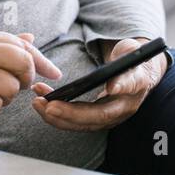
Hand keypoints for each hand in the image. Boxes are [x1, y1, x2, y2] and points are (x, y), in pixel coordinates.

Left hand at [31, 37, 166, 132]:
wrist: (136, 76)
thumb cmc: (131, 61)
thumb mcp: (131, 51)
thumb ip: (127, 54)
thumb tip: (119, 70)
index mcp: (137, 85)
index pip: (131, 86)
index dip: (122, 86)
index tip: (112, 87)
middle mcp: (124, 106)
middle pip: (99, 115)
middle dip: (71, 113)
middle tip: (49, 106)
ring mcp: (110, 117)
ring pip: (83, 123)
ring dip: (58, 116)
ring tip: (38, 103)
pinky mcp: (96, 120)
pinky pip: (76, 122)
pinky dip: (57, 115)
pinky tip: (41, 104)